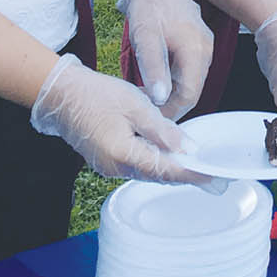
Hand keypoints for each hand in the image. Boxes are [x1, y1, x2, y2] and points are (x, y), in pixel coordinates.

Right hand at [30, 55, 218, 184]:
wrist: (62, 95)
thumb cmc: (98, 95)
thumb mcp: (136, 106)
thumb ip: (163, 131)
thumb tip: (188, 150)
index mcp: (123, 154)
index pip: (165, 170)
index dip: (192, 175)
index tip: (214, 180)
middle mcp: (115, 168)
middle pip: (157, 176)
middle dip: (184, 176)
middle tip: (212, 178)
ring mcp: (108, 167)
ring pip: (147, 172)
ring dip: (170, 170)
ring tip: (196, 168)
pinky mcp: (105, 161)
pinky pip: (136, 166)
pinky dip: (154, 163)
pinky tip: (169, 157)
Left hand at [116, 0, 213, 119]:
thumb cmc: (149, 8)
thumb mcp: (145, 38)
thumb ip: (154, 68)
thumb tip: (161, 99)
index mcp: (196, 50)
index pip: (189, 95)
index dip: (171, 111)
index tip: (149, 116)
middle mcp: (206, 51)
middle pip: (192, 90)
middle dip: (171, 104)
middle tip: (146, 109)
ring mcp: (205, 47)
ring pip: (191, 81)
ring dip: (172, 93)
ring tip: (148, 97)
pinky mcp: (199, 45)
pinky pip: (190, 71)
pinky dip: (175, 80)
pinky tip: (157, 81)